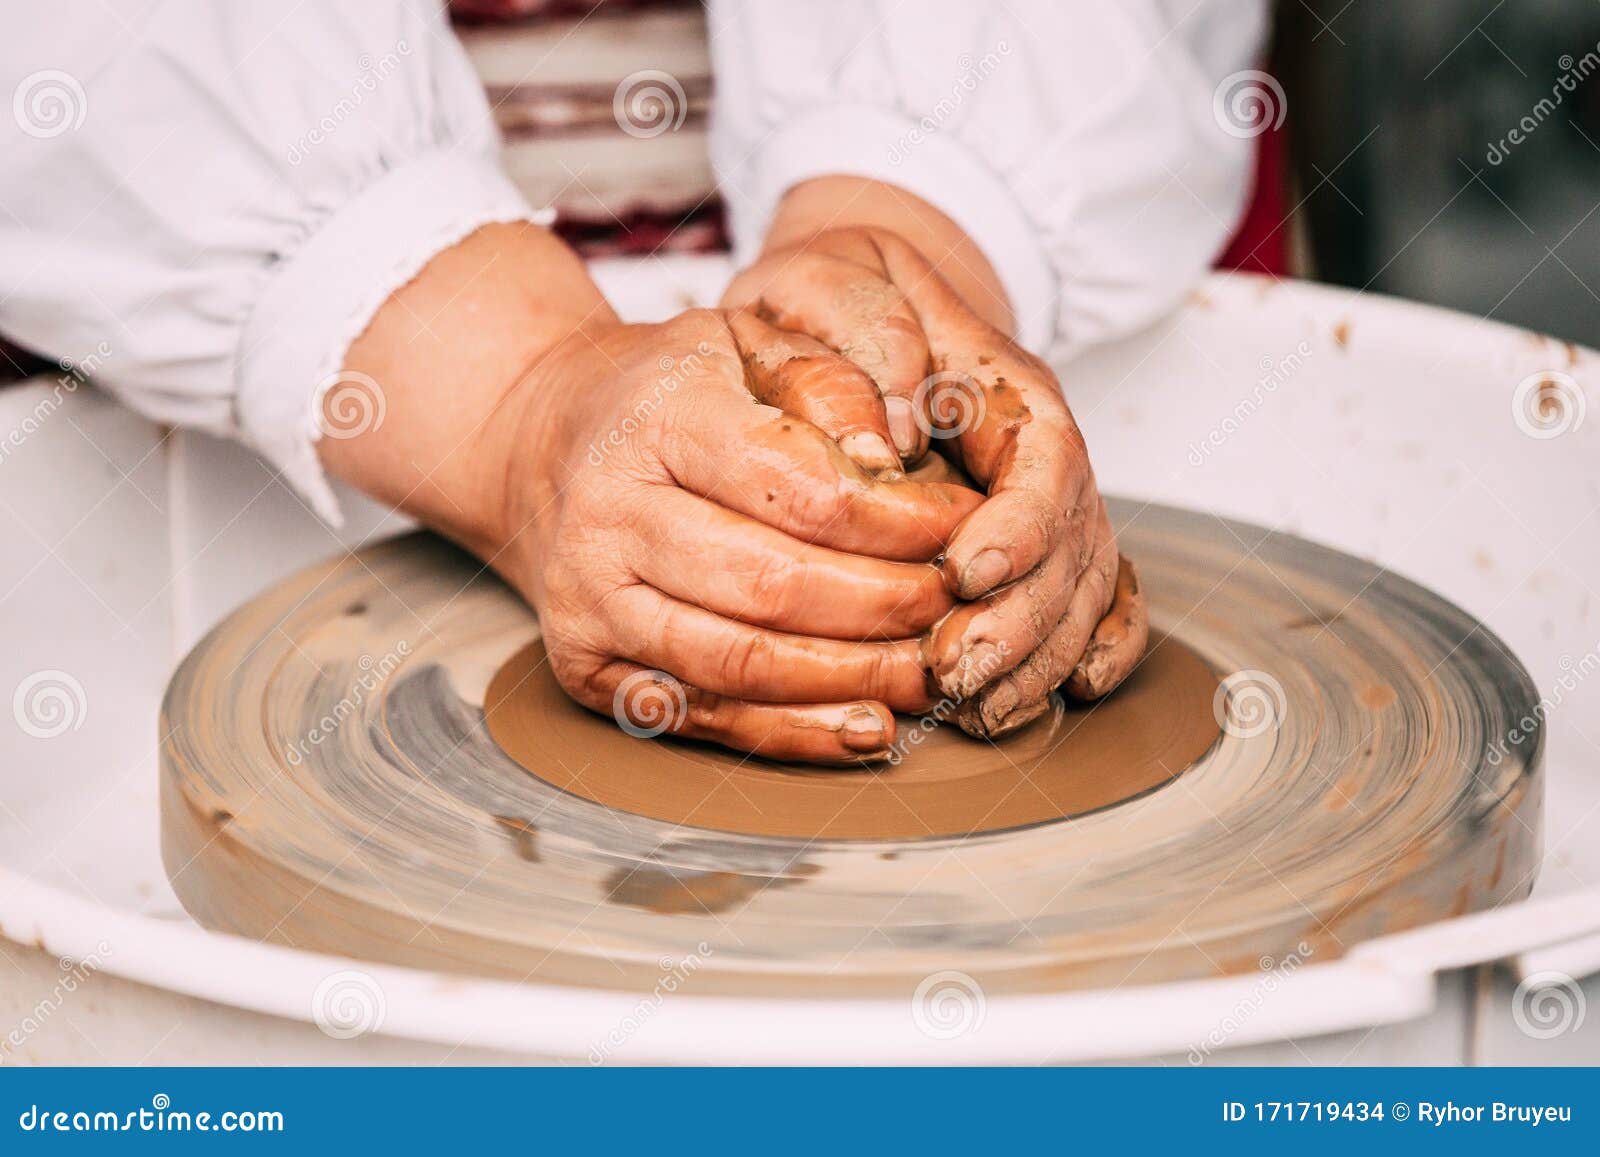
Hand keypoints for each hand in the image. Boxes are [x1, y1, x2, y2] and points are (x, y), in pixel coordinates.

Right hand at [496, 309, 985, 760]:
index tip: (965, 530)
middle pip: (778, 587)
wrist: (554, 442)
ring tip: (931, 672)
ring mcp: (588, 598)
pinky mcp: (586, 665)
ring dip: (855, 680)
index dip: (902, 524)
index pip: (805, 491)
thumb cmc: (679, 390)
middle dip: (891, 608)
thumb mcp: (754, 339)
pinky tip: (868, 726)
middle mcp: (609, 511)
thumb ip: (833, 378)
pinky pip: (706, 718)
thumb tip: (896, 457)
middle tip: (959, 608)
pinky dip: (796, 734)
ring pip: (744, 663)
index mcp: (660, 416)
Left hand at [724, 215, 1147, 736]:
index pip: (1045, 460)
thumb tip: (890, 428)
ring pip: (1079, 589)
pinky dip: (1095, 649)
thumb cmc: (835, 296)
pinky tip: (1069, 693)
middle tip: (952, 670)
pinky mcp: (1033, 543)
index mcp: (1001, 387)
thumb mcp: (829, 278)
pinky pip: (1097, 601)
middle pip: (1071, 543)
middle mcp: (1036, 452)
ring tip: (976, 707)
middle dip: (1021, 619)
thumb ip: (858, 323)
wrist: (853, 305)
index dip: (1019, 525)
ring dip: (1038, 656)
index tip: (963, 574)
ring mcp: (1042, 501)